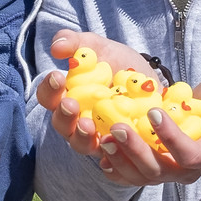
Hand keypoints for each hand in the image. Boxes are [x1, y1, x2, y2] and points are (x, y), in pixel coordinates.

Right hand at [33, 30, 153, 149]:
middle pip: (61, 125)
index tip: (58, 76)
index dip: (49, 89)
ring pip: (81, 144)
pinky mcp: (119, 148)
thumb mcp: (99, 47)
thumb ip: (76, 43)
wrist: (153, 81)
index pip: (48, 97)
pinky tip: (115, 140)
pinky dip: (111, 151)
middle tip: (71, 105)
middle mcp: (76, 120)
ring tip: (89, 125)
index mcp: (67, 96)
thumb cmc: (119, 64)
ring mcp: (97, 137)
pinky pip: (111, 156)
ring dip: (82, 136)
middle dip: (64, 115)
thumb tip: (56, 46)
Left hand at [79, 73, 200, 188]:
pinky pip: (134, 175)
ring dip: (122, 160)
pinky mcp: (157, 165)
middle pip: (161, 171)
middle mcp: (191, 170)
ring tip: (105, 139)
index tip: (153, 111)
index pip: (189, 156)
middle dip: (137, 151)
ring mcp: (171, 170)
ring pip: (143, 176)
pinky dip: (117, 168)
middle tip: (118, 128)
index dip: (170, 138)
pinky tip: (101, 153)